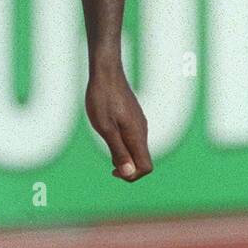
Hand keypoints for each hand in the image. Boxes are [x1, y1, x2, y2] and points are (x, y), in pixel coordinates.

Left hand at [85, 63, 151, 181]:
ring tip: (107, 145)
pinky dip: (124, 144)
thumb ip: (118, 151)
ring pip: (138, 149)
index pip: (145, 167)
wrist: (106, 72)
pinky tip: (109, 134)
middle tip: (108, 164)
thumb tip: (129, 173)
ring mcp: (139, 123)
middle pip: (143, 160)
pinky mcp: (134, 117)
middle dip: (128, 168)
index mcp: (137, 135)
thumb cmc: (102, 99)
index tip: (113, 170)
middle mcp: (142, 130)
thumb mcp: (105, 128)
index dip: (131, 176)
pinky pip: (134, 138)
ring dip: (125, 156)